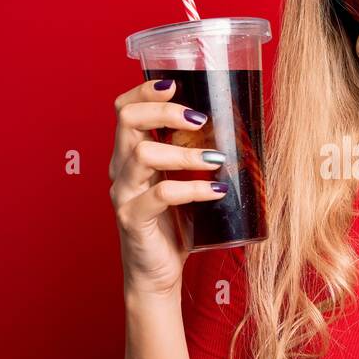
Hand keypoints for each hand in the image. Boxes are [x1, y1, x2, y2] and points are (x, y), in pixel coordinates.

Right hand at [109, 78, 227, 297]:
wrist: (157, 274)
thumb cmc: (174, 225)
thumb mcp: (182, 181)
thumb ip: (195, 155)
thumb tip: (238, 129)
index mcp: (129, 154)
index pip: (125, 109)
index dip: (145, 91)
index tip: (175, 84)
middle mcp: (120, 168)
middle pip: (129, 120)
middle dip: (165, 111)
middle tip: (200, 119)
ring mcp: (123, 194)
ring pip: (143, 154)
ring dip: (185, 153)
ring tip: (216, 158)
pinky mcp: (133, 219)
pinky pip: (161, 195)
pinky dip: (193, 189)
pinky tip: (216, 190)